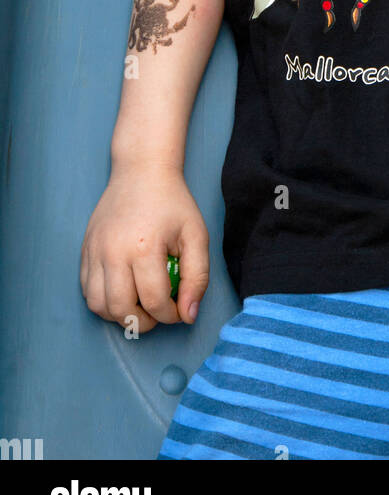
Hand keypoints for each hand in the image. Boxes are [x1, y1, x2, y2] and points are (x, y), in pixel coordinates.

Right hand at [80, 162, 209, 332]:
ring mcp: (95, 251)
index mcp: (144, 247)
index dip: (170, 315)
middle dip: (143, 322)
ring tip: (140, 307)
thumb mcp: (196, 235)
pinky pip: (87, 291)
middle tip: (158, 315)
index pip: (154, 301)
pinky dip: (103, 302)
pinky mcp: (85, 250)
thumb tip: (188, 315)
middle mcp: (113, 251)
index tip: (179, 310)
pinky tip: (123, 293)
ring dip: (120, 316)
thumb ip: (197, 277)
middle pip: (121, 309)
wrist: (141, 172)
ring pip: (98, 306)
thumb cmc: (172, 203)